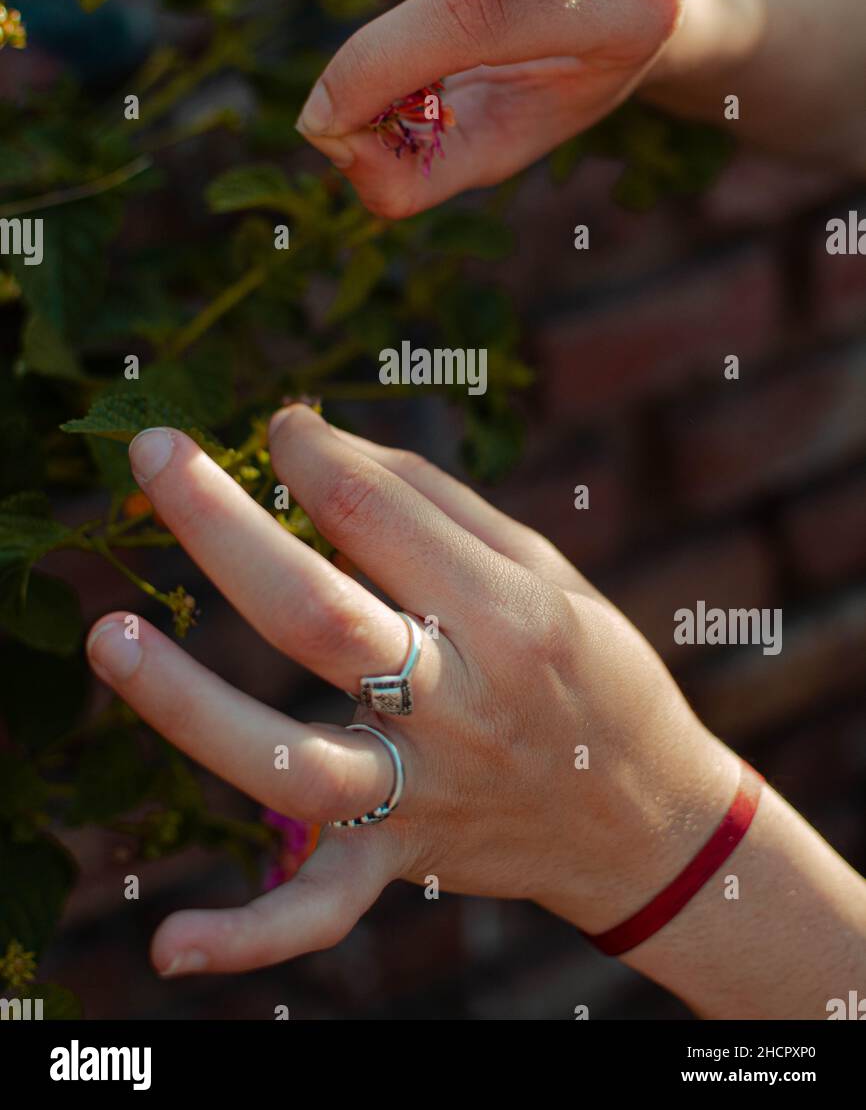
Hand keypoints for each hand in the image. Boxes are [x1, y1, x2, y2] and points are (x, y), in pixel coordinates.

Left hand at [86, 404, 736, 975]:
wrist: (649, 820)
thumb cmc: (592, 669)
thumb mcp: (544, 567)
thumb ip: (434, 505)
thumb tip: (320, 445)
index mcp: (507, 616)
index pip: (377, 517)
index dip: (310, 455)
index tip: (277, 426)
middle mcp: (461, 707)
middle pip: (318, 615)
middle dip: (224, 526)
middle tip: (154, 454)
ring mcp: (426, 794)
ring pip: (293, 761)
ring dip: (190, 702)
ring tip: (108, 634)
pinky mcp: (404, 858)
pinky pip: (322, 910)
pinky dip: (248, 936)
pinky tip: (168, 946)